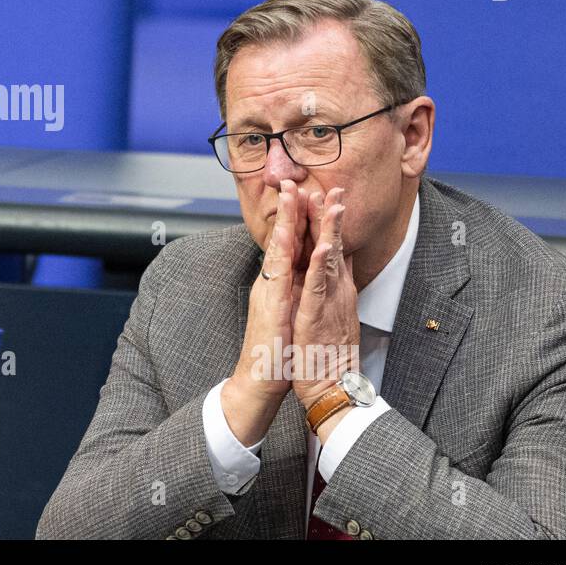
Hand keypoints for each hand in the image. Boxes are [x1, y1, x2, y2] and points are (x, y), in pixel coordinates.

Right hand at [231, 179, 308, 400]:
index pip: (287, 246)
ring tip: (295, 195)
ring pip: (281, 250)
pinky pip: (287, 277)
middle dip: (288, 210)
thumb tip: (297, 280)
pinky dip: (296, 256)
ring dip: (288, 221)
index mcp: (276, 285)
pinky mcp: (275, 308)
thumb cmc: (276, 354)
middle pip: (281, 240)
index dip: (294, 220)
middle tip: (293, 181)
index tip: (302, 196)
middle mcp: (271, 285)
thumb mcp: (286, 318)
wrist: (260, 383)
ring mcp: (271, 294)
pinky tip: (305, 239)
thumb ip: (289, 295)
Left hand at [290, 187, 359, 410]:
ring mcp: (329, 301)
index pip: (332, 249)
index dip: (329, 223)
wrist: (330, 387)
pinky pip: (318, 287)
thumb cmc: (325, 354)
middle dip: (332, 217)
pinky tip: (321, 247)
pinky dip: (320, 266)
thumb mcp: (332, 315)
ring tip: (331, 204)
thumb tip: (336, 273)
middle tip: (333, 187)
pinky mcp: (318, 315)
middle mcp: (337, 291)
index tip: (327, 196)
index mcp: (336, 290)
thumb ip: (334, 291)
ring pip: (329, 259)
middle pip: (335, 246)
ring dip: (329, 231)